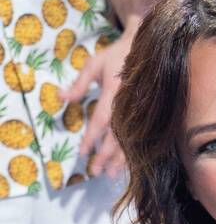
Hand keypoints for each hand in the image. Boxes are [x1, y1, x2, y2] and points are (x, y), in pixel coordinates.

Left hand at [60, 30, 134, 178]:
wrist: (145, 48)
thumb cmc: (115, 56)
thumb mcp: (94, 64)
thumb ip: (80, 84)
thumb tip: (60, 97)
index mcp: (115, 91)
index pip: (101, 120)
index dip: (91, 138)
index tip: (82, 152)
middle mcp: (128, 105)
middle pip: (116, 137)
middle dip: (105, 156)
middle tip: (93, 171)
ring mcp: (139, 112)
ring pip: (129, 140)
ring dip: (119, 160)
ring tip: (109, 175)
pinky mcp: (145, 116)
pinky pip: (138, 138)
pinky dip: (131, 153)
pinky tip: (124, 165)